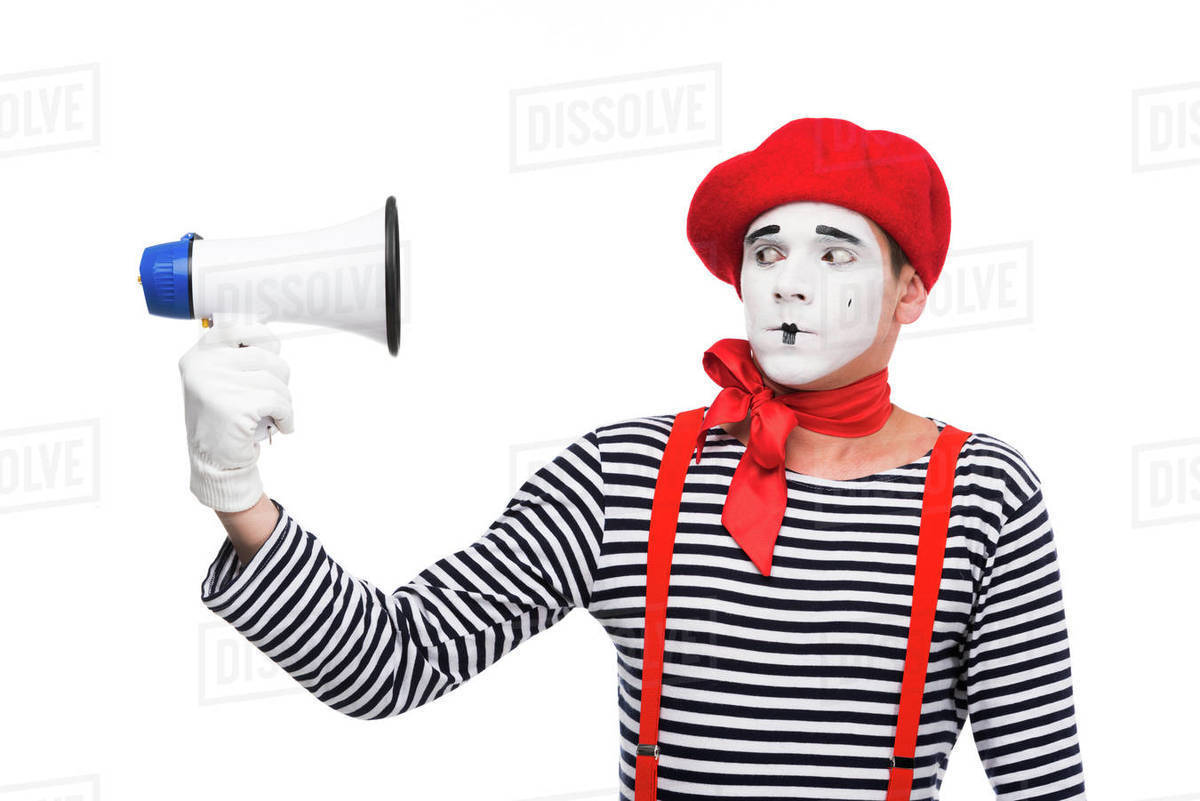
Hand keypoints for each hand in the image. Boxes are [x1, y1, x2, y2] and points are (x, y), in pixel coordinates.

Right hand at [179, 322, 293, 511]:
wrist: (214, 463)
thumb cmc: (224, 420)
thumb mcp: (220, 381)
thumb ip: (237, 358)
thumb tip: (269, 337)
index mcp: (199, 355)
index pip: (237, 327)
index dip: (262, 337)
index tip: (272, 351)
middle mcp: (203, 366)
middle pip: (265, 356)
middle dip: (279, 378)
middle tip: (274, 398)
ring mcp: (215, 385)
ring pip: (275, 379)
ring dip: (284, 400)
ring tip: (274, 414)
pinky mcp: (233, 406)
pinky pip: (278, 401)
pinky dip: (287, 415)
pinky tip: (282, 425)